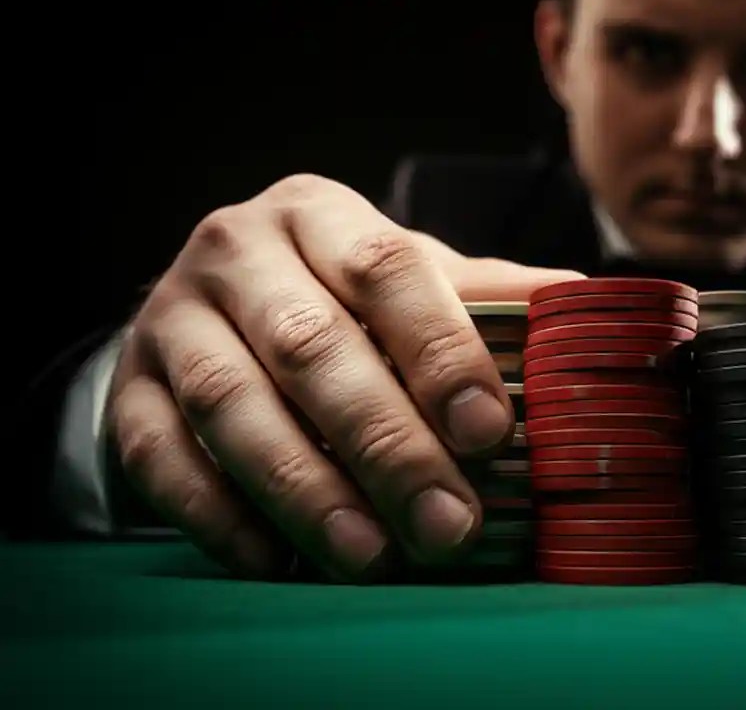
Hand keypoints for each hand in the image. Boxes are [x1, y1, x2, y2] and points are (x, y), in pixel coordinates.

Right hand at [106, 174, 582, 582]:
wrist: (217, 302)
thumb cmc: (337, 294)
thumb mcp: (408, 278)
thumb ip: (488, 296)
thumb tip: (588, 307)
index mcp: (321, 215)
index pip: (386, 269)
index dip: (441, 351)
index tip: (488, 430)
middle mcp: (238, 253)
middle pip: (312, 348)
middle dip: (386, 444)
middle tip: (447, 523)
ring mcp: (172, 321)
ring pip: (234, 406)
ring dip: (307, 489)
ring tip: (372, 555)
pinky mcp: (127, 389)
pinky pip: (162, 458)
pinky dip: (222, 516)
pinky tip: (280, 561)